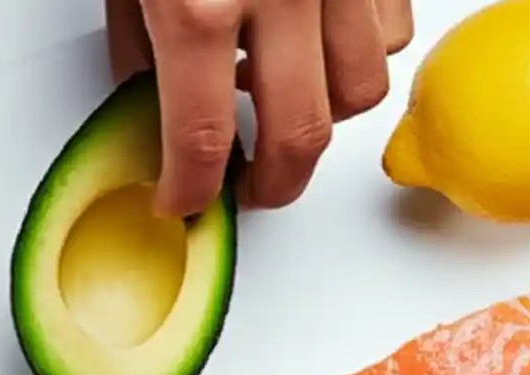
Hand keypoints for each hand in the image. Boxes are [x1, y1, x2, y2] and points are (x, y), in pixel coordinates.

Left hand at [105, 0, 414, 215]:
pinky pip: (391, 33)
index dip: (189, 188)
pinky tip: (320, 42)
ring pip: (360, 91)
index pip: (202, 139)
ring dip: (323, 114)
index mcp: (198, 2)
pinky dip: (360, 54)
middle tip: (249, 186)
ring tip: (284, 99)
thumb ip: (137, 34)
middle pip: (300, 135)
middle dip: (274, 183)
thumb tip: (151, 97)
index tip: (181, 201)